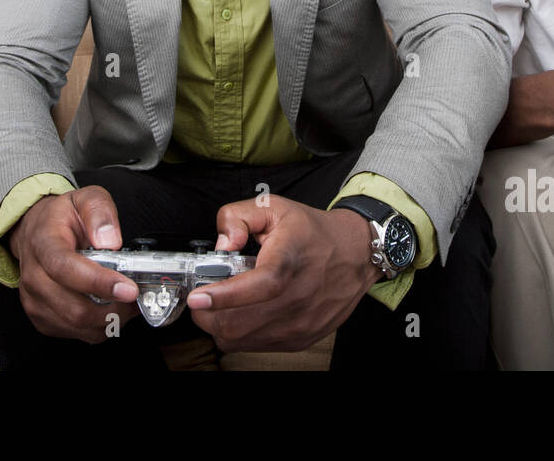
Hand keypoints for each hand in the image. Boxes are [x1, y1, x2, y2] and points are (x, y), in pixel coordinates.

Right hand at [6, 186, 138, 342]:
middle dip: (113, 308)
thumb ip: (100, 212)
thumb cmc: (62, 218)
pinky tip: (110, 308)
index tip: (129, 289)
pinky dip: (99, 327)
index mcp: (43, 244)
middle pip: (74, 308)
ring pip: (78, 326)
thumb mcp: (84, 198)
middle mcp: (34, 277)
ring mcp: (35, 301)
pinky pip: (76, 333)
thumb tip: (110, 241)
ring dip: (110, 320)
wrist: (35, 232)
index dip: (99, 282)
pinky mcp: (42, 318)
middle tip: (137, 297)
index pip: (66, 269)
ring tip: (127, 303)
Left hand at [186, 195, 378, 351]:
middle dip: (210, 312)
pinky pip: (256, 346)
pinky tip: (246, 312)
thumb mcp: (272, 206)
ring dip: (222, 324)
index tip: (199, 295)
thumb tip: (223, 245)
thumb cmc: (313, 232)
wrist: (355, 254)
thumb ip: (237, 217)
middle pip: (241, 322)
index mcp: (290, 260)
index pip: (260, 285)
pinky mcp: (300, 338)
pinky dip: (241, 333)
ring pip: (242, 339)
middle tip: (205, 295)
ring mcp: (299, 323)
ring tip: (225, 303)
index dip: (225, 295)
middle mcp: (298, 297)